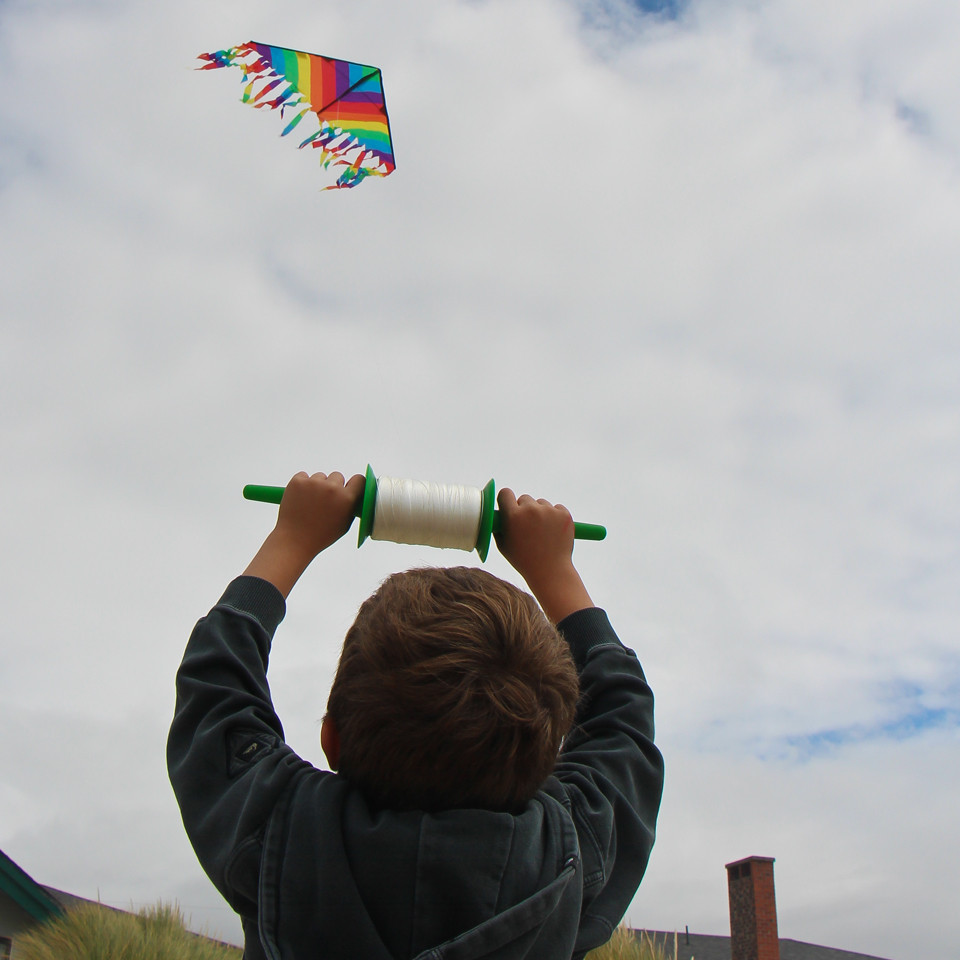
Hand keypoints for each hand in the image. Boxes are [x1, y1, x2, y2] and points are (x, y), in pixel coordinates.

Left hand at [243, 471, 364, 596]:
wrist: (294, 540)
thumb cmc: (320, 536)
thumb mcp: (344, 525)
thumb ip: (351, 507)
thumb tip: (354, 493)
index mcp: (346, 499)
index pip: (359, 480)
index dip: (355, 484)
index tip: (350, 488)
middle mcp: (332, 488)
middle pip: (337, 476)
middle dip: (333, 486)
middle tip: (325, 501)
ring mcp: (314, 483)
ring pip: (320, 477)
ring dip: (317, 486)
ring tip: (310, 504)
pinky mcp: (298, 481)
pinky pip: (303, 476)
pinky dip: (302, 485)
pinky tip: (300, 499)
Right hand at [494, 488, 593, 622]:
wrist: (551, 572)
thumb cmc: (524, 561)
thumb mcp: (503, 546)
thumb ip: (499, 527)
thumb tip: (496, 515)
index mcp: (513, 516)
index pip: (505, 493)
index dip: (506, 499)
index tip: (508, 505)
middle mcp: (530, 510)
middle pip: (524, 499)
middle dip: (524, 509)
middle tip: (527, 526)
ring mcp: (549, 511)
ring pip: (541, 503)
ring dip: (540, 513)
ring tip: (541, 534)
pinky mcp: (564, 514)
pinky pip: (557, 508)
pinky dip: (555, 517)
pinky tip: (553, 532)